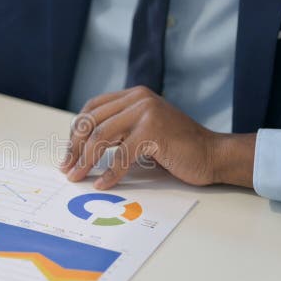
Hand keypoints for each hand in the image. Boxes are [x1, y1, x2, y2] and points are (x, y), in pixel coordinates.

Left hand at [60, 86, 255, 189]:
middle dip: (75, 148)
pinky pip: (121, 155)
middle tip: (67, 169)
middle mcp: (138, 98)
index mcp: (133, 95)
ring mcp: (146, 112)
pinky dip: (109, 173)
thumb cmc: (177, 148)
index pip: (92, 108)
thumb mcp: (142, 132)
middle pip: (92, 121)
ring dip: (85, 160)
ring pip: (101, 136)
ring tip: (77, 177)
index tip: (68, 153)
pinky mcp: (154, 131)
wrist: (212, 155)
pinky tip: (102, 184)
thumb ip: (118, 131)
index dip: (75, 131)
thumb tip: (80, 150)